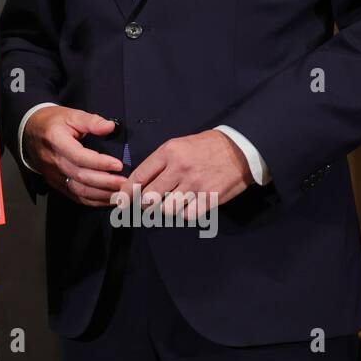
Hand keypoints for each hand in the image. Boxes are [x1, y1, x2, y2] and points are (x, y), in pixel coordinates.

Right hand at [23, 106, 126, 206]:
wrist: (30, 131)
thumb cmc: (53, 122)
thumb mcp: (71, 114)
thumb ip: (91, 121)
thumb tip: (110, 127)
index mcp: (56, 140)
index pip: (79, 156)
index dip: (100, 163)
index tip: (118, 165)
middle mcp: (54, 161)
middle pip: (81, 177)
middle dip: (105, 182)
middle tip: (125, 183)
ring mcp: (54, 175)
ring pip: (79, 190)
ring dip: (101, 195)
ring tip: (120, 193)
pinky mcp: (56, 183)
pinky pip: (75, 196)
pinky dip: (93, 201)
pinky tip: (107, 199)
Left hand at [125, 130, 251, 219]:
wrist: (240, 149)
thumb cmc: (206, 147)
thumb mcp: (179, 145)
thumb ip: (160, 162)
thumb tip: (140, 182)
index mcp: (169, 152)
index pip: (141, 176)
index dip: (127, 192)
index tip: (120, 201)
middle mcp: (180, 169)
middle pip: (150, 196)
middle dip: (144, 203)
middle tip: (145, 204)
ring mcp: (195, 185)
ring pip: (167, 208)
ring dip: (164, 209)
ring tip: (168, 203)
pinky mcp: (209, 198)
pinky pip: (187, 215)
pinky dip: (183, 214)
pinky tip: (185, 206)